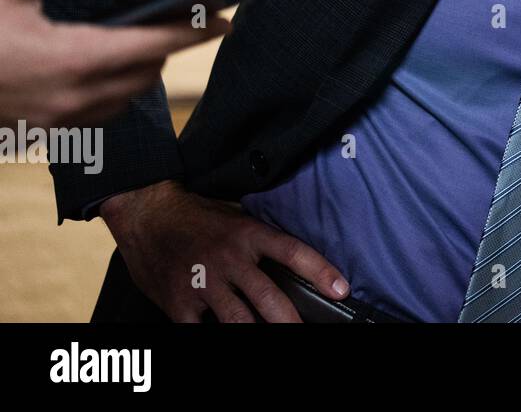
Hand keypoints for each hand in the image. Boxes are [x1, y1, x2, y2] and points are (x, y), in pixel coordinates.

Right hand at [0, 0, 230, 127]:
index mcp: (70, 57)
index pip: (155, 45)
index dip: (197, 30)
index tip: (228, 18)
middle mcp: (69, 97)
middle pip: (146, 75)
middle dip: (171, 47)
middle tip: (189, 20)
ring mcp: (53, 119)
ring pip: (124, 99)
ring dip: (142, 70)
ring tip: (148, 38)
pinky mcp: (38, 128)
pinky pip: (96, 113)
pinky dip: (114, 90)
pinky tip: (105, 64)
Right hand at [101, 180, 350, 321]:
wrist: (146, 213)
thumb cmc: (196, 215)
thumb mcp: (235, 215)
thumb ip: (260, 239)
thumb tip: (293, 264)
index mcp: (248, 233)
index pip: (293, 252)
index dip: (320, 271)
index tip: (342, 289)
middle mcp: (229, 259)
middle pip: (269, 297)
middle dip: (291, 321)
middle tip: (305, 331)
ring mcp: (202, 283)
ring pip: (239, 320)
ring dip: (259, 333)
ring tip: (275, 339)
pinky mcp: (179, 302)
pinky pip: (201, 331)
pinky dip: (216, 337)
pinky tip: (228, 338)